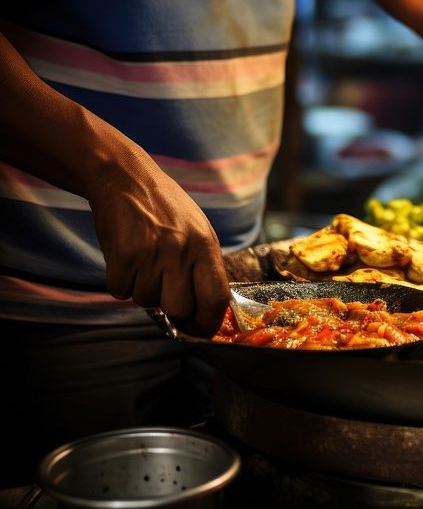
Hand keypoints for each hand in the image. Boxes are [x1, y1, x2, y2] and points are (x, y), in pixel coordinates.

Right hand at [87, 155, 229, 336]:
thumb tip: (209, 306)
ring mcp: (151, 254)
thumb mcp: (198, 230)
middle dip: (173, 312)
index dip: (209, 323)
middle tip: (166, 298)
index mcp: (205, 247)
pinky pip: (120, 291)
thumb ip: (204, 266)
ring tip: (144, 264)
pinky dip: (120, 282)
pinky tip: (126, 260)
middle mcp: (181, 252)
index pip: (216, 298)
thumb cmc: (165, 207)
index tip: (200, 330)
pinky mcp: (123, 255)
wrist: (126, 179)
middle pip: (180, 309)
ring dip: (142, 291)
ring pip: (146, 301)